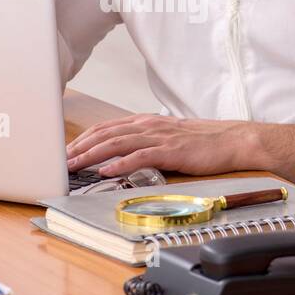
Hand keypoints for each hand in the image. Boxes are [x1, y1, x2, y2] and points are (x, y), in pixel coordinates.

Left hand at [66, 113, 254, 178]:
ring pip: (117, 143)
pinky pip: (141, 156)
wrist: (235, 140)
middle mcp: (149, 126)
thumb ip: (146, 144)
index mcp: (147, 123)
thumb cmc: (204, 143)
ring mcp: (160, 137)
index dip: (83, 139)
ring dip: (92, 155)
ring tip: (73, 165)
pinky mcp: (172, 151)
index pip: (106, 127)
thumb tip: (123, 157)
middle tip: (59, 160)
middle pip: (105, 133)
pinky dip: (121, 164)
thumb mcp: (169, 139)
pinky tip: (106, 171)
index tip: (65, 151)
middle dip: (79, 147)